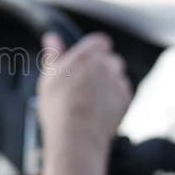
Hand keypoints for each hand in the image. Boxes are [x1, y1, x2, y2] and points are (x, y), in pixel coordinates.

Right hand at [36, 32, 131, 151]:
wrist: (76, 137)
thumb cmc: (59, 108)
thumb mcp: (48, 77)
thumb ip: (53, 54)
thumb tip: (52, 37)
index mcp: (85, 56)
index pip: (100, 41)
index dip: (94, 49)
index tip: (86, 60)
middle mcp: (105, 65)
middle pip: (110, 59)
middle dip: (102, 67)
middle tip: (85, 82)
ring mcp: (117, 82)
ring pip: (118, 75)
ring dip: (109, 81)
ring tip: (92, 97)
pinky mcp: (125, 98)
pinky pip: (122, 91)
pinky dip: (114, 97)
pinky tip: (99, 107)